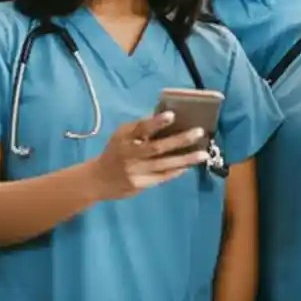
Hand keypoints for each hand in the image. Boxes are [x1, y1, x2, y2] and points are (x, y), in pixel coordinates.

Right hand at [89, 111, 208, 200]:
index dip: (156, 122)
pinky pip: (163, 177)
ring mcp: (136, 172)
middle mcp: (129, 155)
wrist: (98, 180)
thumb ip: (139, 128)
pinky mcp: (141, 185)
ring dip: (185, 159)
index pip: (140, 128)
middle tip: (198, 132)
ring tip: (203, 154)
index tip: (172, 115)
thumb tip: (166, 117)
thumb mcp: (121, 136)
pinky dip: (177, 170)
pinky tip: (190, 165)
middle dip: (179, 140)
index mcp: (123, 139)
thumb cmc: (115, 152)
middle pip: (157, 148)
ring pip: (164, 165)